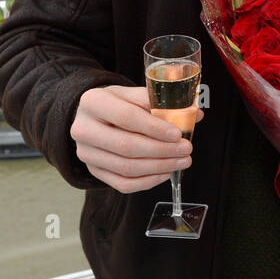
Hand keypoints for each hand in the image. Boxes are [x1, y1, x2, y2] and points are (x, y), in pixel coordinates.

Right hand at [70, 85, 203, 193]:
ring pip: (126, 167)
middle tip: (186, 149)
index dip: (155, 128)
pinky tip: (165, 173)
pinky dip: (147, 182)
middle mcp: (83, 129)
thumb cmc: (118, 103)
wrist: (94, 116)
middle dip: (161, 150)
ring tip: (181, 161)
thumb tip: (195, 114)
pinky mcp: (93, 171)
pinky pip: (122, 184)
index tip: (178, 134)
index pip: (127, 118)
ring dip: (159, 167)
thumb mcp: (134, 94)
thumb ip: (161, 102)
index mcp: (93, 102)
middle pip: (126, 146)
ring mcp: (86, 153)